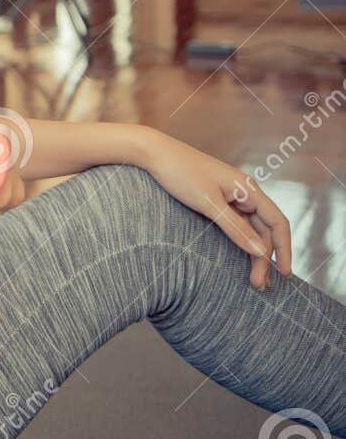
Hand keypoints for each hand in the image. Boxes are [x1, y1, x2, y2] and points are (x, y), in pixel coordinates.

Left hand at [134, 128, 289, 288]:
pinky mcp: (216, 199)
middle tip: (259, 285)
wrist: (153, 153)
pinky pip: (235, 224)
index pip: (277, 221)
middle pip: (264, 228)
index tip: (285, 273)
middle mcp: (244, 192)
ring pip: (250, 228)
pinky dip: (239, 241)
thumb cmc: (180, 173)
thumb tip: (261, 251)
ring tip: (252, 279)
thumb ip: (234, 227)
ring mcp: (230, 196)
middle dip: (265, 256)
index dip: (284, 248)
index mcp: (248, 189)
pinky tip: (239, 258)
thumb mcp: (208, 203)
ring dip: (253, 252)